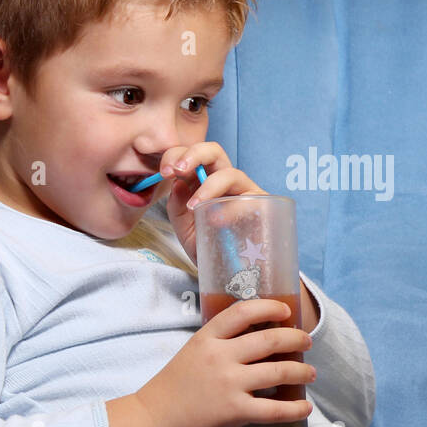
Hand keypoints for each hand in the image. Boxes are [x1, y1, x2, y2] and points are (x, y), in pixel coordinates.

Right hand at [132, 298, 314, 426]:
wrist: (150, 422)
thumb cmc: (170, 390)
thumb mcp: (191, 353)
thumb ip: (218, 344)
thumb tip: (255, 341)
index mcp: (207, 338)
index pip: (243, 312)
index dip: (269, 307)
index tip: (286, 311)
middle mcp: (220, 356)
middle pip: (269, 339)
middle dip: (295, 339)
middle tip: (306, 342)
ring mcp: (229, 383)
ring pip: (279, 371)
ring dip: (301, 371)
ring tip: (310, 373)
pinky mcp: (234, 411)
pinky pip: (275, 408)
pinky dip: (295, 408)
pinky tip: (305, 408)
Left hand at [158, 142, 268, 265]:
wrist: (226, 274)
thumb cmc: (206, 247)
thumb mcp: (184, 227)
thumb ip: (176, 206)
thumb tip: (178, 184)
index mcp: (203, 180)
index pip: (191, 156)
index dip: (176, 156)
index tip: (163, 173)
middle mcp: (225, 181)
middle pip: (214, 151)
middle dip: (194, 154)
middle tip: (178, 170)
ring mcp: (245, 192)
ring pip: (231, 173)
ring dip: (209, 186)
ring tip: (194, 206)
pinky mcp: (263, 206)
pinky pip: (248, 200)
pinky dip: (230, 208)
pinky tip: (217, 220)